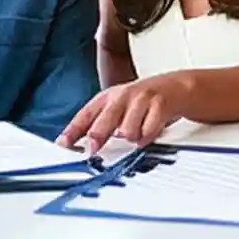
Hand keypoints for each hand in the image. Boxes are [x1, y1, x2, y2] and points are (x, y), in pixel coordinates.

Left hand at [55, 74, 190, 154]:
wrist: (174, 88)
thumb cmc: (142, 101)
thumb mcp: (118, 107)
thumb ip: (100, 124)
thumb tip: (83, 146)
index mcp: (107, 97)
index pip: (86, 114)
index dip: (73, 130)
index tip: (63, 145)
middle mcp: (122, 96)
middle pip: (105, 119)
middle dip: (97, 136)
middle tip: (93, 150)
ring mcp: (141, 99)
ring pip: (128, 130)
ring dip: (131, 138)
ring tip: (137, 133)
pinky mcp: (159, 105)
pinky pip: (148, 132)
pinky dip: (147, 137)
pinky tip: (149, 131)